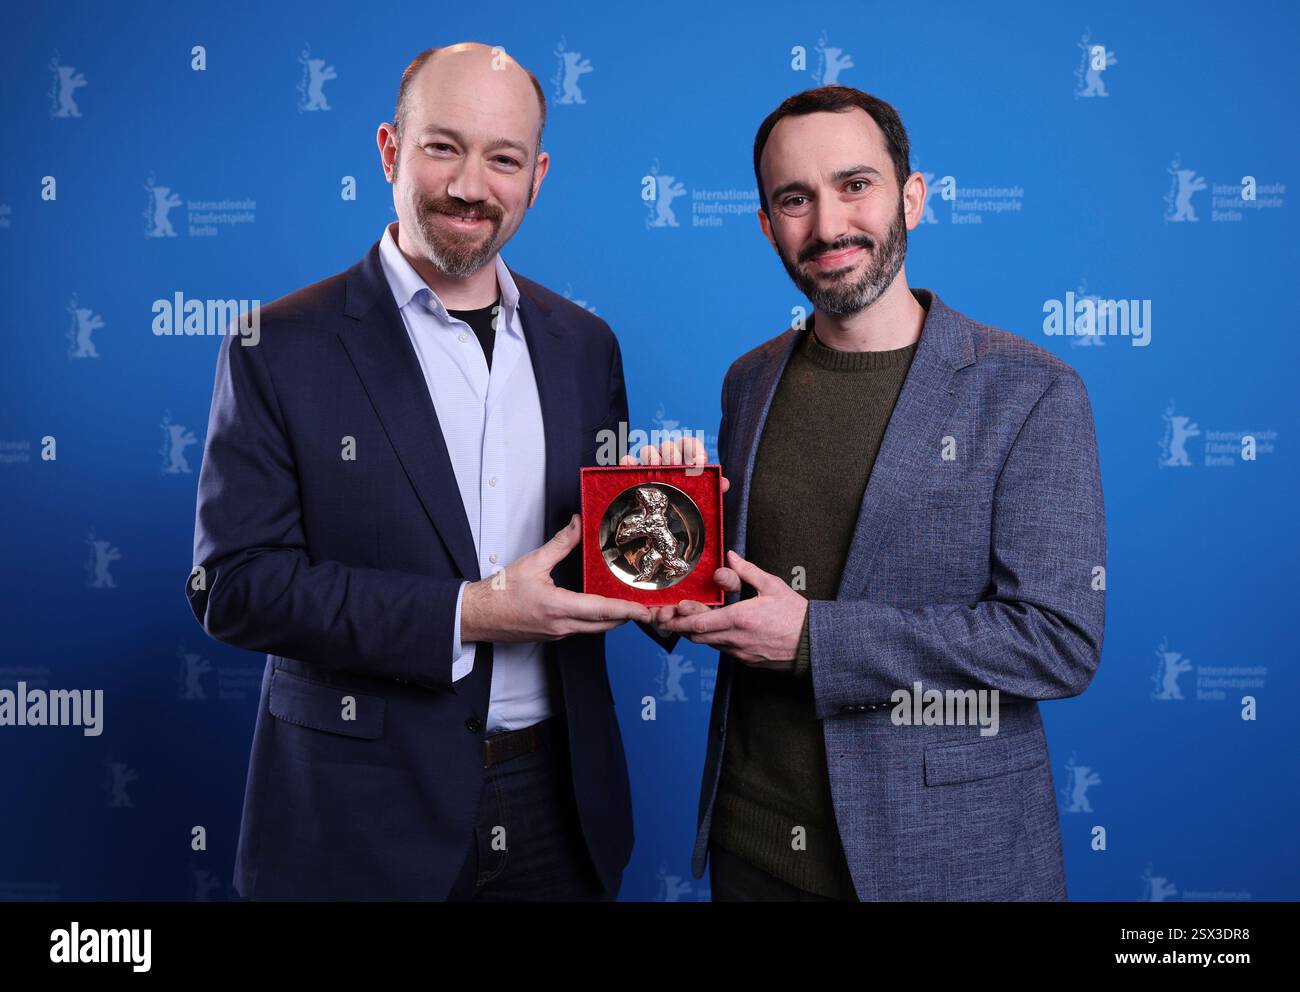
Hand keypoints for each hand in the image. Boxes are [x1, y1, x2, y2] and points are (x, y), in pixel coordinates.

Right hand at [460, 513, 652, 641]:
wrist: (476, 616)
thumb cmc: (498, 593)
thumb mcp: (532, 562)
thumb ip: (560, 543)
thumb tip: (578, 524)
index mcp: (558, 607)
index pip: (603, 611)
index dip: (628, 610)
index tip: (647, 609)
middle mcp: (562, 626)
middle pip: (606, 625)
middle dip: (629, 617)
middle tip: (649, 607)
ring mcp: (558, 633)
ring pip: (595, 629)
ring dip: (614, 619)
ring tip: (632, 606)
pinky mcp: (553, 635)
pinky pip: (582, 628)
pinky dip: (597, 620)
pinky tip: (603, 608)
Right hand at [620, 435, 729, 494]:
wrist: (666, 525)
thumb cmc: (685, 504)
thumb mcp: (701, 497)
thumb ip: (713, 488)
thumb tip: (724, 483)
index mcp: (685, 462)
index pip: (689, 445)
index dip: (693, 448)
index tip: (698, 460)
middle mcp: (667, 461)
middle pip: (668, 446)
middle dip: (671, 453)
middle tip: (674, 464)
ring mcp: (649, 467)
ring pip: (648, 451)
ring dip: (652, 455)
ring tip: (654, 466)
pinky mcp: (634, 475)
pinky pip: (629, 464)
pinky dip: (629, 462)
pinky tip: (630, 464)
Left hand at [656, 550, 805, 669]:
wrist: (813, 643)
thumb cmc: (795, 614)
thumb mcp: (772, 586)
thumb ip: (748, 571)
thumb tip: (731, 557)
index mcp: (740, 618)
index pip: (699, 624)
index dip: (679, 620)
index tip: (668, 613)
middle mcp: (736, 639)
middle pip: (696, 637)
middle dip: (679, 627)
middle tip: (666, 618)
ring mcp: (740, 652)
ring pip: (708, 644)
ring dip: (695, 634)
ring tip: (684, 621)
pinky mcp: (746, 660)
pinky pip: (722, 649)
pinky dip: (712, 640)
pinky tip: (711, 629)